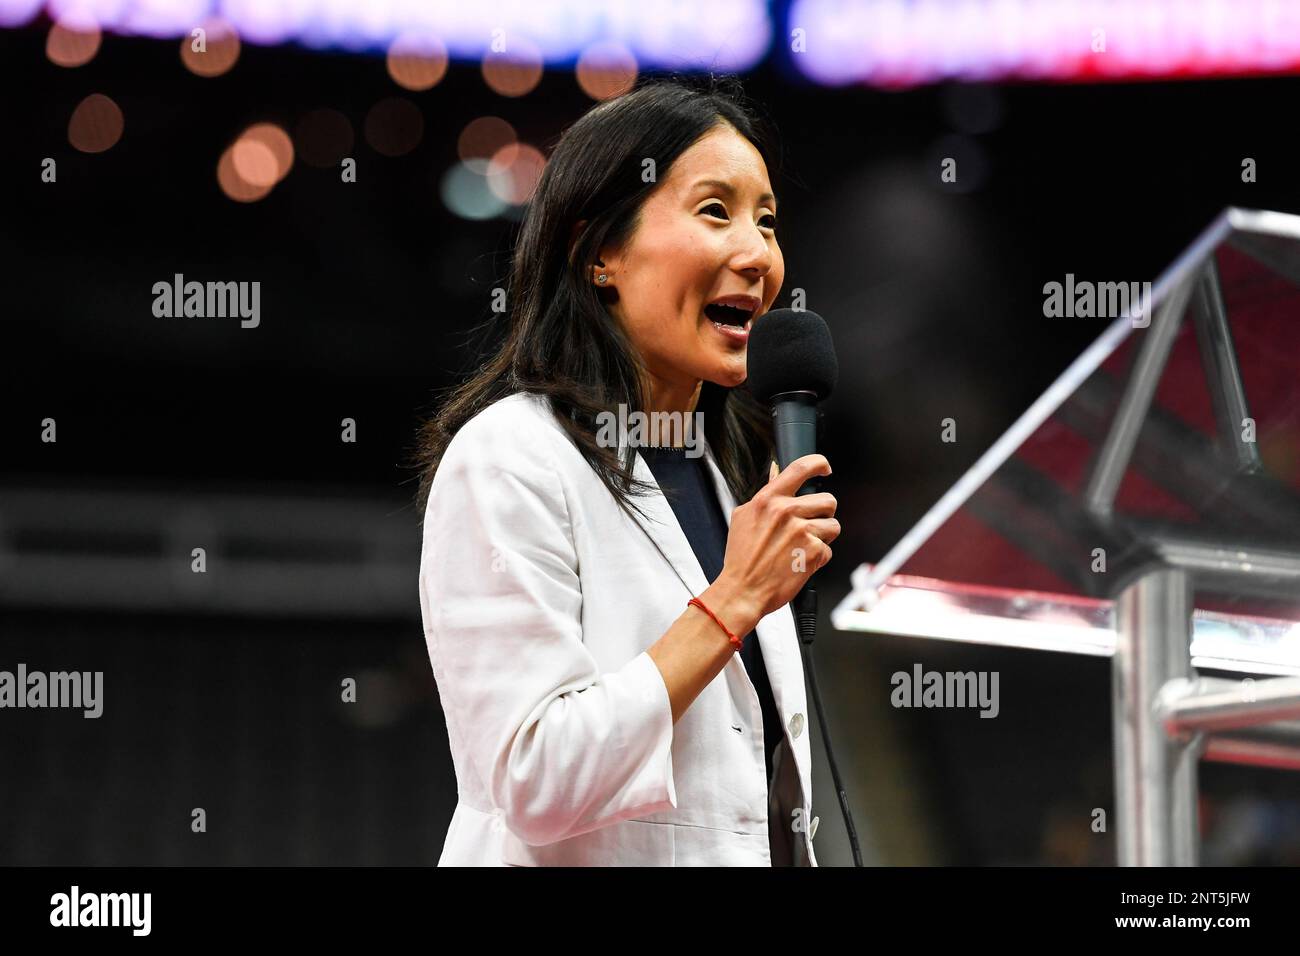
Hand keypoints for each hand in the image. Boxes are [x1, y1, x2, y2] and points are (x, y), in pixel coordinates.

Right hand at [713, 454, 838, 622]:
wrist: (742, 590)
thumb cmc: (741, 559)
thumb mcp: (743, 518)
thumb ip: (764, 496)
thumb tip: (776, 475)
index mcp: (769, 500)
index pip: (802, 467)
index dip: (819, 464)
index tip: (824, 468)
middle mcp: (787, 512)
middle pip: (827, 500)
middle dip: (823, 513)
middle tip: (810, 524)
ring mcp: (802, 532)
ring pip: (833, 525)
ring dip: (823, 536)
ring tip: (804, 546)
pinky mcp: (813, 553)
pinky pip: (829, 549)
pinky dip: (818, 558)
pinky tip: (800, 561)